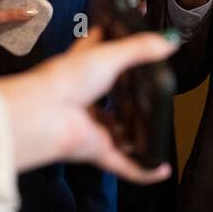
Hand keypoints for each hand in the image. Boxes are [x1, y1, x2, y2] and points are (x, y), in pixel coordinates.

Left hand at [0, 28, 176, 183]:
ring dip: (133, 136)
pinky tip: (159, 169)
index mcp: (82, 71)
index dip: (113, 50)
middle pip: (110, 99)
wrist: (44, 115)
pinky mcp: (97, 149)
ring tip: (155, 131)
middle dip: (128, 99)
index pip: (98, 57)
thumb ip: (139, 48)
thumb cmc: (64, 80)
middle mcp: (85, 99)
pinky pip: (125, 164)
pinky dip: (144, 170)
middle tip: (150, 95)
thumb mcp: (108, 55)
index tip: (130, 45)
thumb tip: (168, 41)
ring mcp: (91, 127)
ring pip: (116, 134)